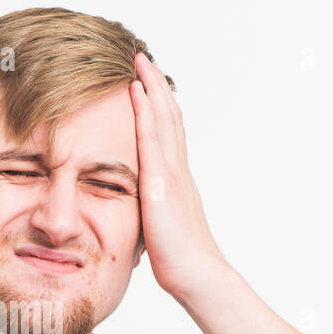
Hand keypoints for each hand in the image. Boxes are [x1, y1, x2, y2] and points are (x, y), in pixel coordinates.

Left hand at [130, 51, 227, 301]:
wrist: (198, 276)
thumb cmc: (181, 263)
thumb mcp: (161, 230)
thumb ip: (153, 215)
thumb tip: (142, 215)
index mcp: (176, 181)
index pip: (168, 134)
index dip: (159, 107)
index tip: (147, 84)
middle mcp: (177, 171)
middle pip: (169, 116)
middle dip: (156, 85)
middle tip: (142, 57)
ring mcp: (172, 174)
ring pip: (163, 119)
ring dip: (150, 86)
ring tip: (138, 60)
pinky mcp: (162, 183)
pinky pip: (151, 139)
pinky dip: (145, 111)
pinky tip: (135, 90)